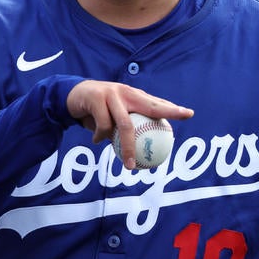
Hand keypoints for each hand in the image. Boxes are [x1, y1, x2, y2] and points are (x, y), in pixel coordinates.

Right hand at [66, 81, 193, 169]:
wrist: (70, 95)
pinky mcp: (97, 98)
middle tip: (183, 117)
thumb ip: (125, 129)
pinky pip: (103, 126)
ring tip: (128, 165)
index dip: (172, 108)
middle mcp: (125, 93)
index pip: (155, 103)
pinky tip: (97, 141)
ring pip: (125, 124)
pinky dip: (101, 137)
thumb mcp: (112, 117)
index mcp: (132, 97)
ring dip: (127, 147)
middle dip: (169, 111)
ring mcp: (112, 94)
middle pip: (151, 105)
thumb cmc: (95, 109)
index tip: (188, 114)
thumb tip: (140, 151)